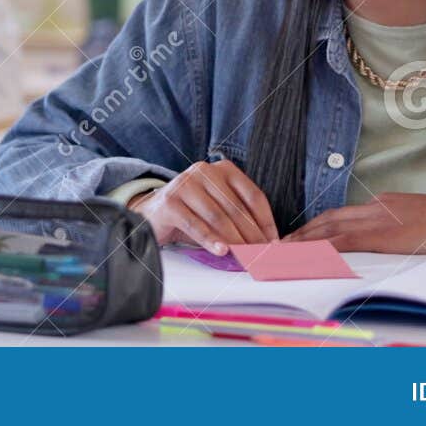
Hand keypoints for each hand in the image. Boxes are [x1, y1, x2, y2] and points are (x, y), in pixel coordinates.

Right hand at [127, 159, 278, 254]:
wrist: (151, 214)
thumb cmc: (192, 213)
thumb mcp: (219, 209)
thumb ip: (239, 218)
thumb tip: (266, 242)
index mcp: (223, 169)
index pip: (253, 195)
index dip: (266, 221)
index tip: (273, 242)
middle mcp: (205, 171)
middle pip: (236, 207)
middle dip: (252, 235)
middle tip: (261, 255)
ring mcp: (185, 183)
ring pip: (218, 216)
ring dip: (234, 240)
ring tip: (245, 257)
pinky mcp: (170, 201)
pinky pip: (195, 224)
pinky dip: (210, 240)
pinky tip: (221, 251)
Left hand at [287, 192, 425, 254]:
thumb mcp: (425, 227)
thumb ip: (404, 234)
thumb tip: (394, 248)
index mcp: (387, 205)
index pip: (341, 216)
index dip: (316, 227)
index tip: (298, 237)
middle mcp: (377, 209)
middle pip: (328, 219)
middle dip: (301, 233)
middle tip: (278, 246)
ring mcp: (379, 220)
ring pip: (328, 229)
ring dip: (302, 241)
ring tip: (280, 253)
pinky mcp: (383, 235)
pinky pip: (342, 243)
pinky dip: (320, 250)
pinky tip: (305, 258)